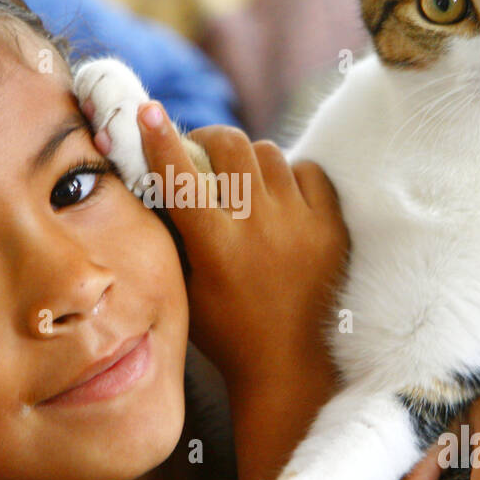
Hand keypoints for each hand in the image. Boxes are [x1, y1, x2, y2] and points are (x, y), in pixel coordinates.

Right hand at [127, 101, 348, 404]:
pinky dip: (290, 178)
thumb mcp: (185, 286)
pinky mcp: (332, 227)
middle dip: (209, 140)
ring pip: (269, 152)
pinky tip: (280, 200)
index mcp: (215, 247)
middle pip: (230, 146)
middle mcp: (258, 229)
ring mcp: (300, 224)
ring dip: (248, 159)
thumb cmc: (226, 332)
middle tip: (202, 154)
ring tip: (243, 183)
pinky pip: (309, 171)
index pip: (181, 176)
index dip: (160, 138)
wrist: (289, 367)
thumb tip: (159, 180)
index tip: (147, 111)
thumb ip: (174, 235)